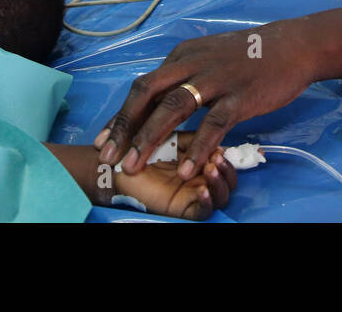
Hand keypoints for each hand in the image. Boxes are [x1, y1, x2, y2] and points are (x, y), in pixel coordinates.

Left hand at [94, 22, 313, 180]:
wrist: (292, 46)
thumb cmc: (249, 56)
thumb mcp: (208, 58)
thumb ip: (184, 77)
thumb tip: (158, 106)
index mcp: (182, 55)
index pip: (143, 86)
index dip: (121, 114)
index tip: (104, 140)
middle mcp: (192, 63)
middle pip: (148, 93)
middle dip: (125, 126)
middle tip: (109, 155)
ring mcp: (216, 79)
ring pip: (174, 106)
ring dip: (150, 137)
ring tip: (135, 165)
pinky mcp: (240, 95)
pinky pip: (214, 123)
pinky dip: (198, 146)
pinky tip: (186, 168)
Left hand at [113, 132, 236, 219]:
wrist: (115, 166)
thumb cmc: (137, 149)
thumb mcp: (166, 136)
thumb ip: (186, 134)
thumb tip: (213, 131)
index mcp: (197, 157)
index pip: (220, 156)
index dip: (222, 150)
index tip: (218, 143)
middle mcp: (198, 176)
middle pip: (226, 176)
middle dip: (226, 166)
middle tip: (217, 155)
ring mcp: (193, 193)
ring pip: (222, 193)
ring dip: (220, 180)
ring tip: (211, 168)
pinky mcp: (185, 210)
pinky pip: (205, 210)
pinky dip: (208, 200)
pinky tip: (202, 189)